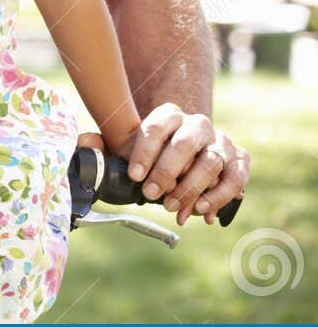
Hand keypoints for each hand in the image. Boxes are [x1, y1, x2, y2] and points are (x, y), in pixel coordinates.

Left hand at [100, 103, 248, 224]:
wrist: (189, 155)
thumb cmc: (154, 153)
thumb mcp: (130, 147)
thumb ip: (107, 144)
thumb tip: (86, 143)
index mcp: (169, 114)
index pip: (156, 128)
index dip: (144, 153)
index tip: (134, 176)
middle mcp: (197, 124)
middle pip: (184, 145)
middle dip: (166, 173)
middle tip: (151, 195)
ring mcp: (221, 141)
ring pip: (210, 163)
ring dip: (191, 189)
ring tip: (173, 208)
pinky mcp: (240, 159)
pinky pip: (235, 178)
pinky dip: (220, 197)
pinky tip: (202, 212)